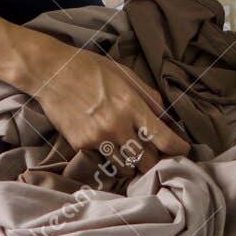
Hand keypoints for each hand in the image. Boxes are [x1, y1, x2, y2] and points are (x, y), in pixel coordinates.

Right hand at [24, 33, 189, 172]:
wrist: (52, 72)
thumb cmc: (90, 68)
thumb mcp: (125, 74)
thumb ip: (148, 97)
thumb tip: (166, 116)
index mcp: (131, 105)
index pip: (163, 138)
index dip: (178, 149)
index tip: (183, 150)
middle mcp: (117, 125)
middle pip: (147, 160)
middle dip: (156, 162)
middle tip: (160, 159)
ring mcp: (98, 138)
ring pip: (125, 167)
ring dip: (133, 165)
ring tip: (136, 159)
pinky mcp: (81, 146)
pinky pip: (103, 161)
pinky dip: (110, 159)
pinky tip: (112, 151)